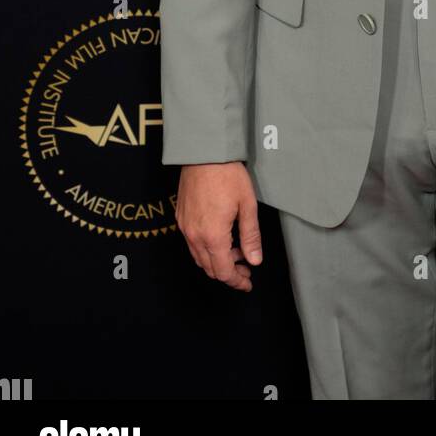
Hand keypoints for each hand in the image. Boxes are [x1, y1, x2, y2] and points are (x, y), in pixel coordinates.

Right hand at [174, 161, 262, 291]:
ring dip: (217, 261)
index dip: (237, 281)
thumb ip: (251, 236)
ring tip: (237, 251)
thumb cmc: (228, 175)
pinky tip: (221, 238)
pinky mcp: (181, 217)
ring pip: (199, 257)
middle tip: (246, 267)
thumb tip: (254, 260)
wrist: (203, 152)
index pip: (223, 271)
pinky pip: (192, 243)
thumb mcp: (247, 205)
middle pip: (210, 268)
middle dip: (229, 273)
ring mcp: (185, 226)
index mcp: (212, 236)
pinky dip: (206, 248)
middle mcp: (194, 235)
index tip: (247, 283)